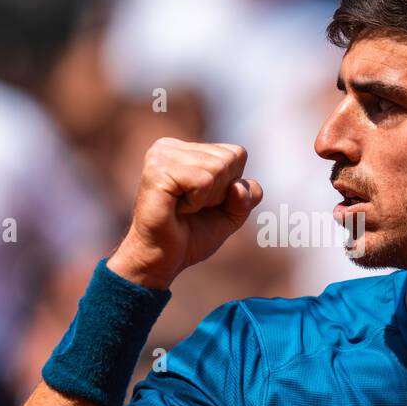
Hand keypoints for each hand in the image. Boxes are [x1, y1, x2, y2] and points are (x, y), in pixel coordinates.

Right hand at [108, 138, 262, 288]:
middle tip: (192, 208)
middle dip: (220, 193)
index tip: (204, 202)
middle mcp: (171, 146)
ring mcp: (161, 154)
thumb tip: (239, 186)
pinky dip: (196, 203)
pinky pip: (203, 181)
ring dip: (207, 199)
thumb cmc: (191, 235)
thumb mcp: (231, 214)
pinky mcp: (158, 170)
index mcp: (186, 149)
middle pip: (230, 159)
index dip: (231, 186)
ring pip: (218, 168)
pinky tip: (176, 208)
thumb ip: (248, 195)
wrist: (162, 260)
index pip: (237, 154)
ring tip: (183, 208)